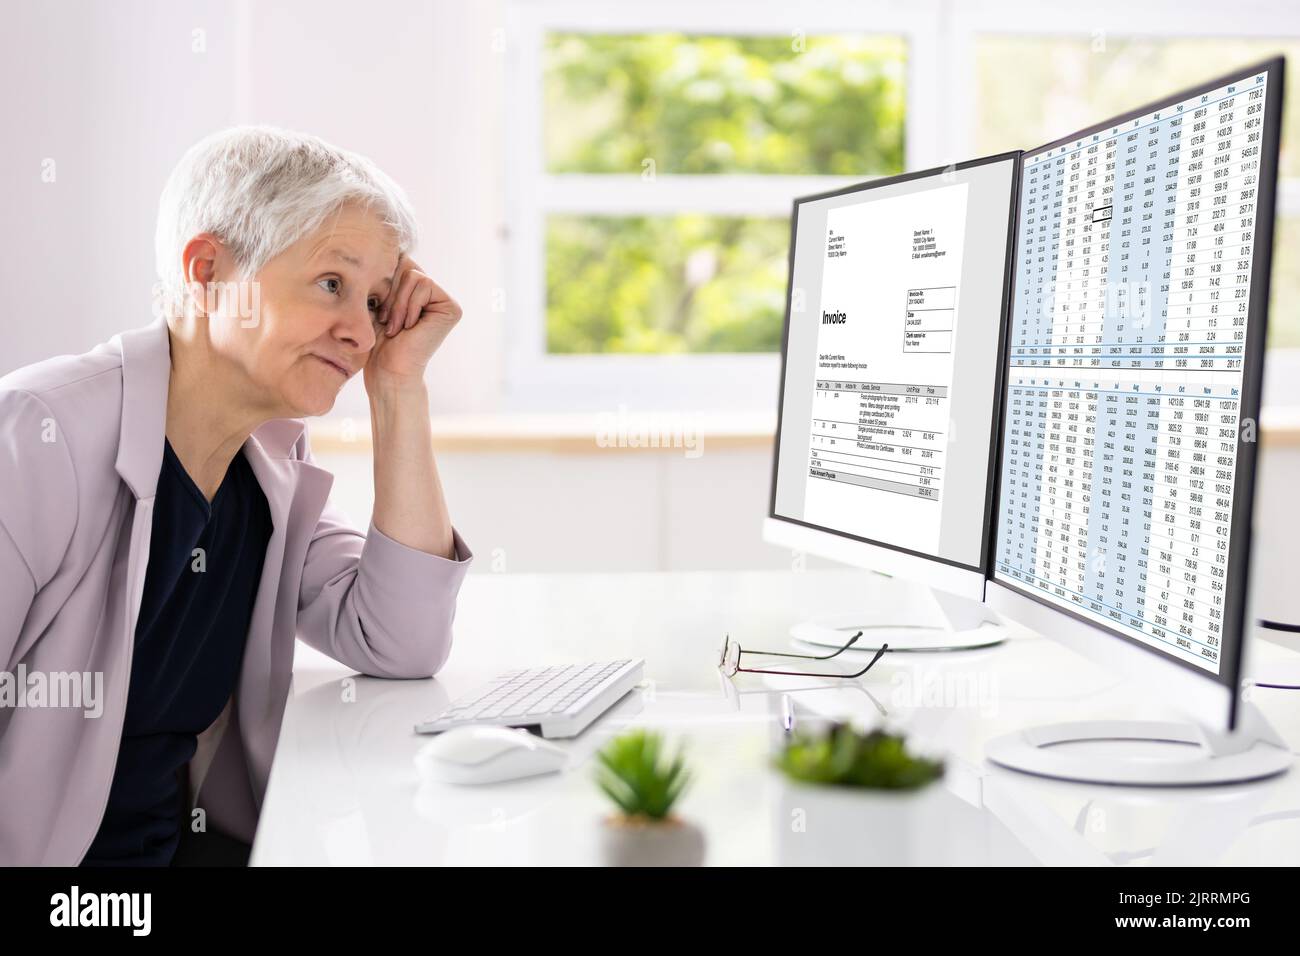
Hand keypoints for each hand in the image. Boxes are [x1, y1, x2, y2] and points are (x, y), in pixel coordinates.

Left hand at [365, 255, 461, 391]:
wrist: (387, 371)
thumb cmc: (375, 341)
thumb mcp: (375, 299)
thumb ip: (386, 273)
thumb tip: (388, 242)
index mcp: (416, 290)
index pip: (397, 262)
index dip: (383, 283)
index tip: (379, 313)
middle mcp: (433, 293)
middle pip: (406, 265)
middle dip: (390, 293)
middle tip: (387, 321)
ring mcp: (445, 300)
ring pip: (414, 274)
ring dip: (398, 302)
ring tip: (396, 326)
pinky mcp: (451, 308)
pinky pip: (424, 283)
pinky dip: (409, 305)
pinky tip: (409, 328)